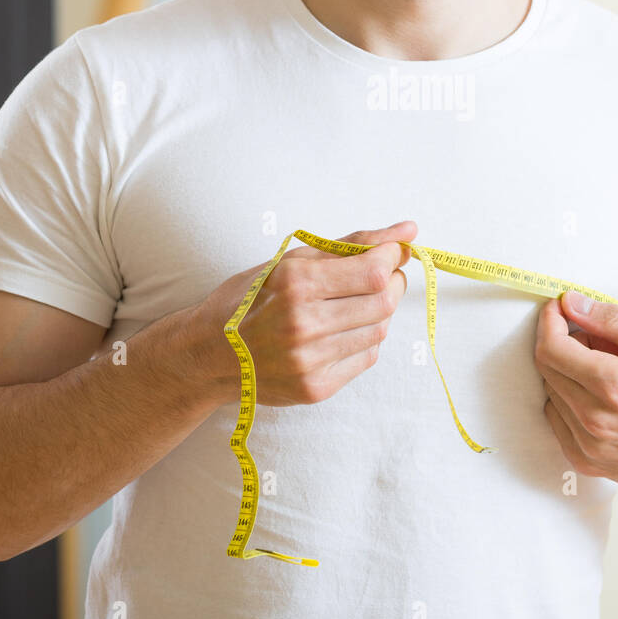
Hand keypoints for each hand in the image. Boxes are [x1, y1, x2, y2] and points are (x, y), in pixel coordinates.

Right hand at [199, 221, 415, 406]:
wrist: (209, 354)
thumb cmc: (250, 299)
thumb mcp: (292, 260)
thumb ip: (353, 244)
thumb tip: (407, 230)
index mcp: (296, 285)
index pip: (374, 272)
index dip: (391, 258)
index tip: (389, 252)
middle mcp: (304, 325)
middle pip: (384, 302)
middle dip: (391, 283)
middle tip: (376, 277)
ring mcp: (310, 361)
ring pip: (380, 330)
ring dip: (378, 312)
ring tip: (352, 304)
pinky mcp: (316, 388)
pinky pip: (366, 358)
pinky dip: (364, 339)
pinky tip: (340, 331)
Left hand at [534, 292, 617, 508]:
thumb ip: (613, 320)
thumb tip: (571, 302)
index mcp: (612, 384)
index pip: (551, 347)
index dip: (549, 321)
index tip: (558, 308)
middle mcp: (593, 419)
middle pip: (547, 370)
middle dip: (560, 343)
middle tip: (591, 335)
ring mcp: (588, 446)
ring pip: (552, 394)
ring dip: (567, 374)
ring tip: (604, 368)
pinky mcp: (589, 464)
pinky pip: (559, 423)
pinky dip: (569, 402)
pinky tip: (600, 397)